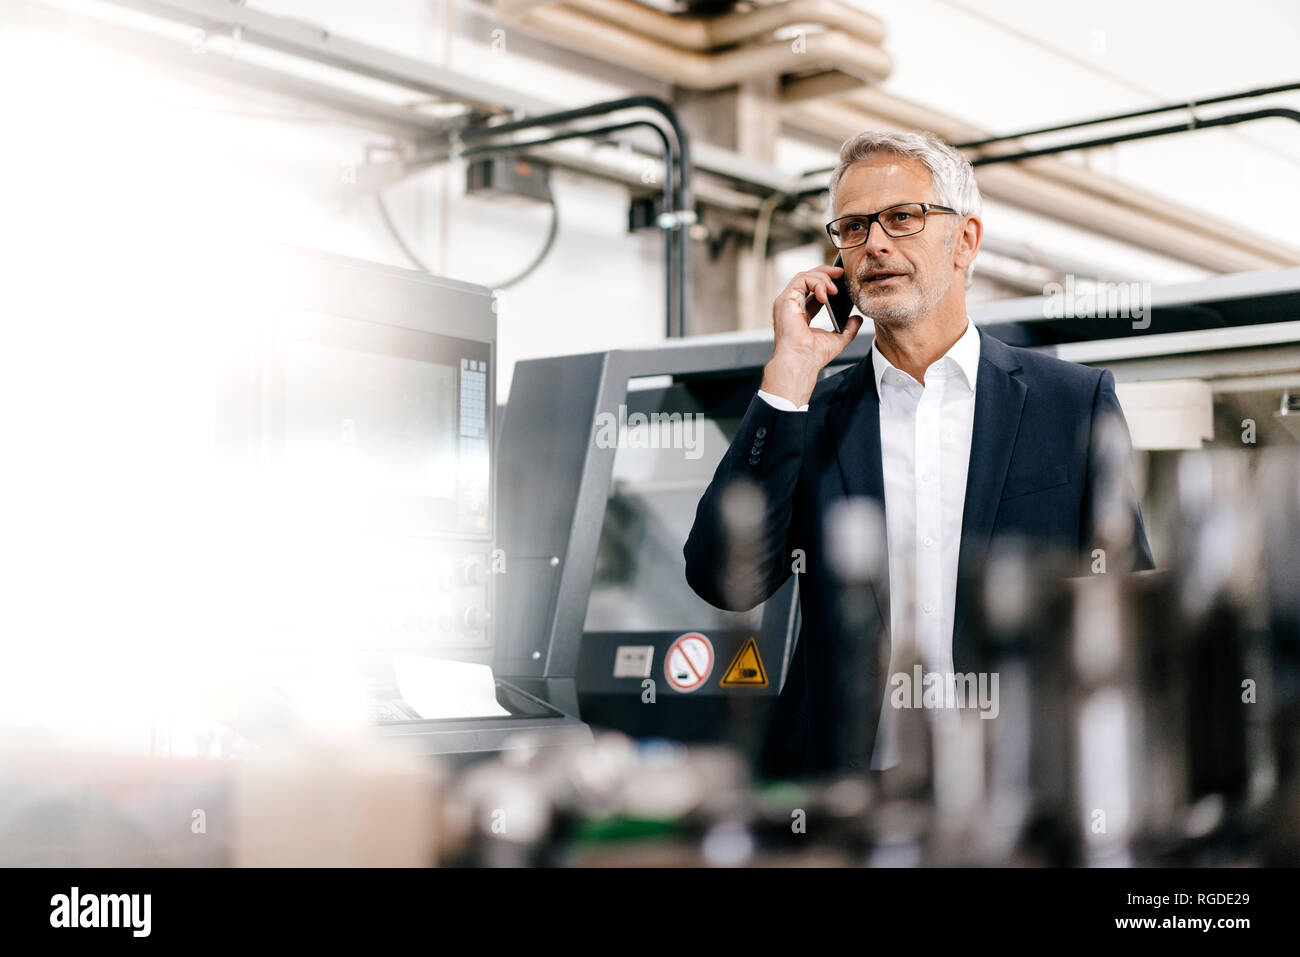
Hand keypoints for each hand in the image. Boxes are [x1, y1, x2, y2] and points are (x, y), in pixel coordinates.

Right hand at [761, 264, 862, 405]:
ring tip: (835, 290)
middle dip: (825, 273)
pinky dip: (816, 283)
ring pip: (804, 276)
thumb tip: (857, 319)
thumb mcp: (838, 339)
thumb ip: (848, 328)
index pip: (811, 290)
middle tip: (841, 273)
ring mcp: (787, 301)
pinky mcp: (786, 299)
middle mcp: (791, 305)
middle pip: (807, 279)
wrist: (802, 362)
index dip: (826, 282)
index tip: (841, 278)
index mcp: (800, 313)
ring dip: (823, 278)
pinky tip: (826, 294)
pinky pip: (802, 280)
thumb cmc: (813, 356)